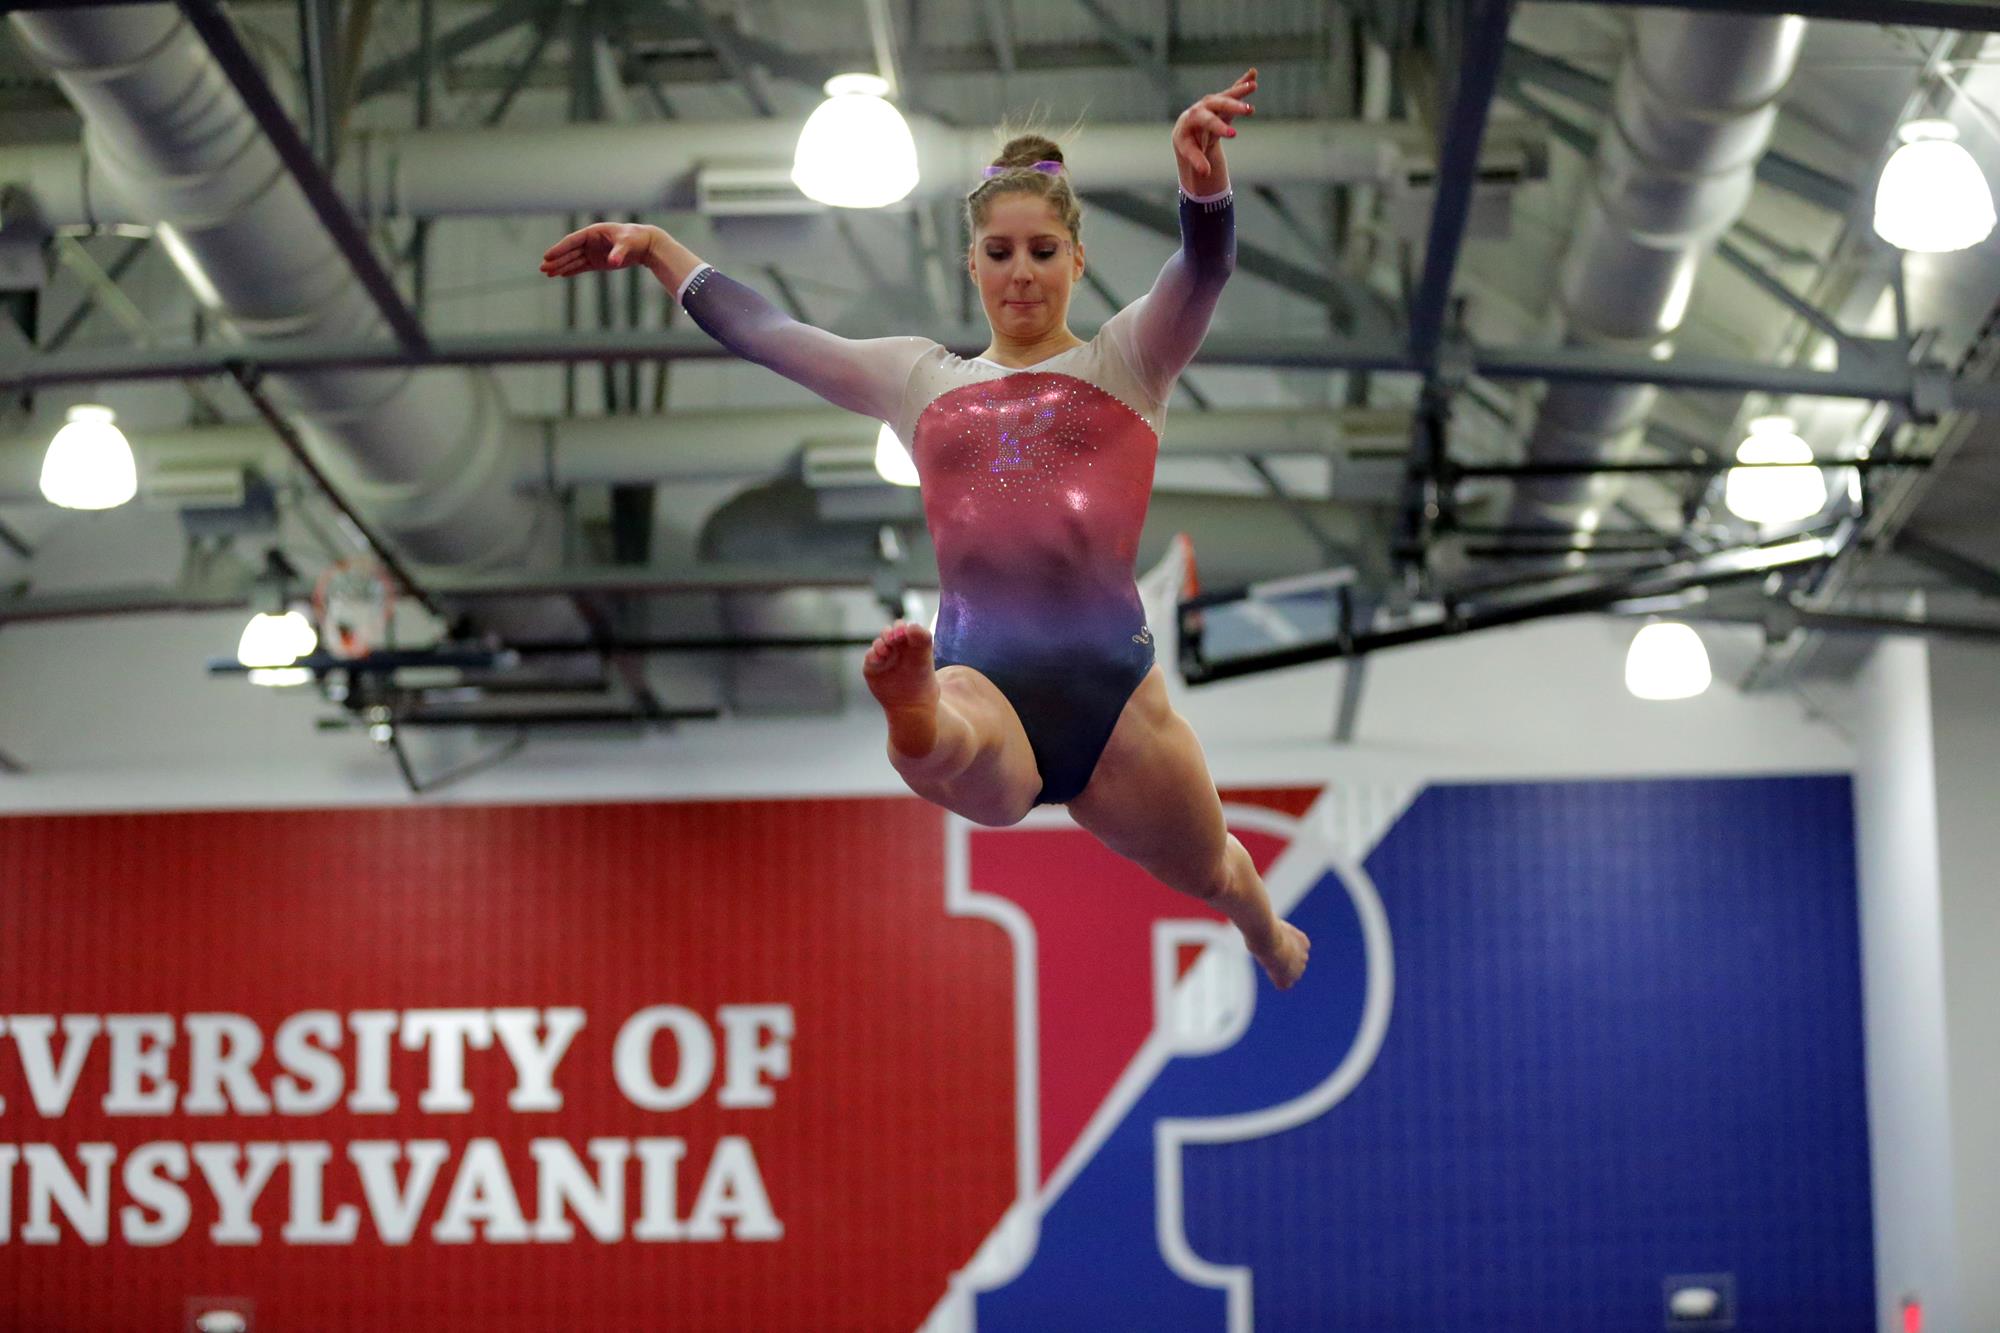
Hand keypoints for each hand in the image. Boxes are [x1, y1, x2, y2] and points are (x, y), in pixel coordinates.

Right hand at [539, 222, 658, 276]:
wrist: (645, 244)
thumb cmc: (636, 239)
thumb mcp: (628, 244)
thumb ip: (618, 252)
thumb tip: (612, 261)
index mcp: (593, 232)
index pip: (572, 241)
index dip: (559, 249)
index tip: (547, 256)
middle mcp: (590, 241)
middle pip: (569, 251)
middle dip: (556, 260)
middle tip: (543, 268)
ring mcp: (593, 251)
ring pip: (573, 260)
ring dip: (560, 266)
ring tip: (547, 273)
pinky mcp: (598, 261)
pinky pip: (581, 266)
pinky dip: (571, 270)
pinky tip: (560, 274)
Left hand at [1173, 67, 1255, 186]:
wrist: (1187, 128)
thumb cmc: (1188, 141)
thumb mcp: (1189, 152)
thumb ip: (1196, 161)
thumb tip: (1205, 174)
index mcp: (1193, 117)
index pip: (1207, 121)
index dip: (1220, 127)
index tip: (1234, 134)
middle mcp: (1203, 106)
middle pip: (1219, 104)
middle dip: (1234, 107)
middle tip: (1250, 111)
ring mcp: (1214, 101)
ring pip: (1228, 94)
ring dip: (1240, 90)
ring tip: (1253, 86)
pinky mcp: (1223, 101)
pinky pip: (1233, 90)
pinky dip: (1242, 82)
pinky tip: (1253, 73)